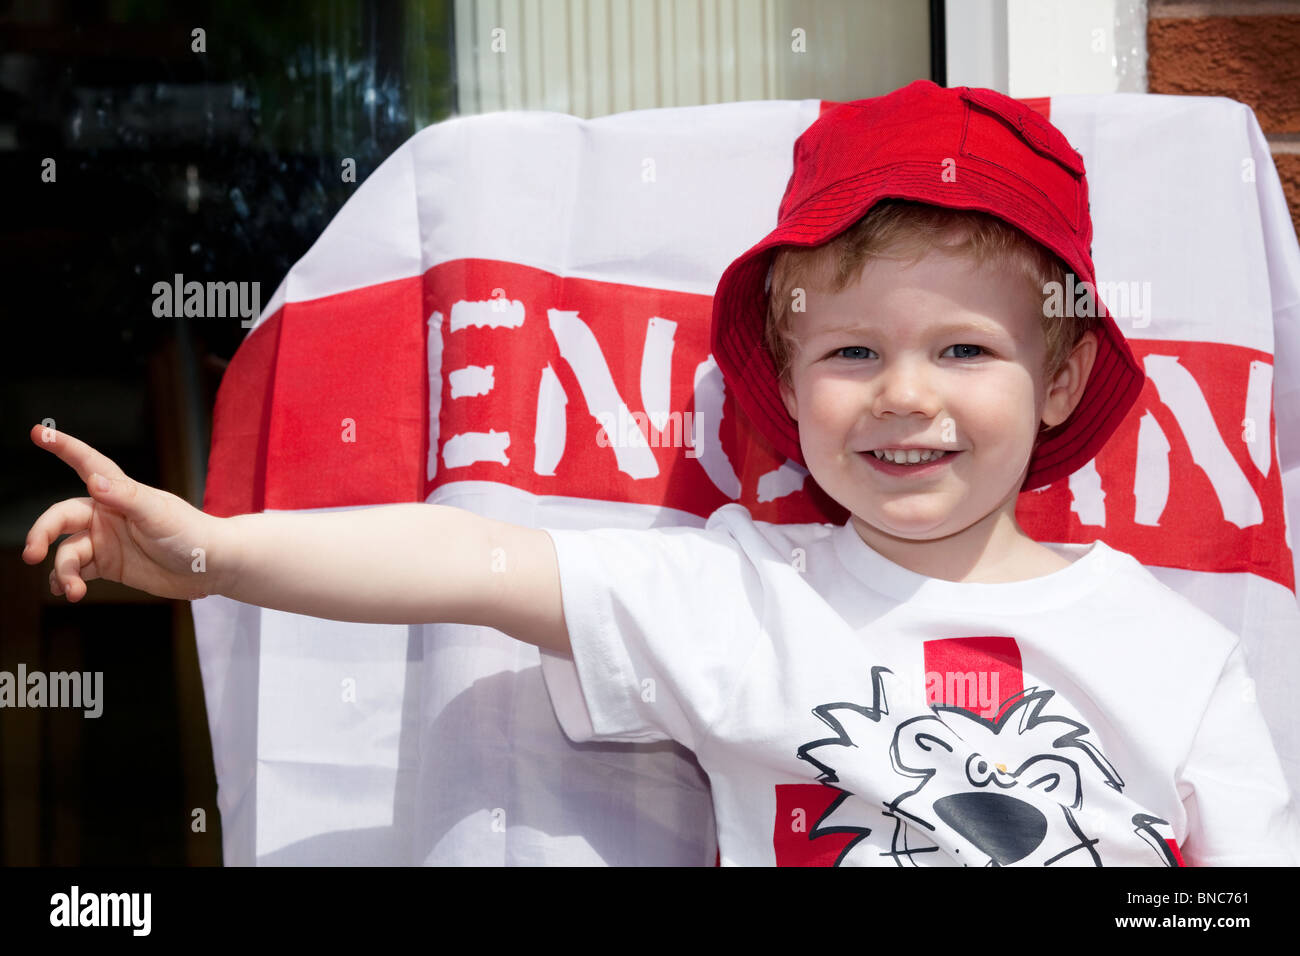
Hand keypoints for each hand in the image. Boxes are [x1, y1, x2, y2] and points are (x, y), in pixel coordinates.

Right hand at [22, 424, 229, 601]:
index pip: (87, 464)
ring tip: (71, 590)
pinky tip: (68, 591)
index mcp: (120, 492)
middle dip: (42, 534)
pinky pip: (76, 571)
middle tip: (32, 555)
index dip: (62, 448)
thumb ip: (127, 498)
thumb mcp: (159, 513)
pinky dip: (66, 581)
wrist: (210, 567)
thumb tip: (94, 481)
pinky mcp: (108, 565)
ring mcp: (105, 540)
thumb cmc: (191, 533)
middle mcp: (106, 514)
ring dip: (62, 571)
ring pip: (67, 551)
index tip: (36, 432)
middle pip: (60, 518)